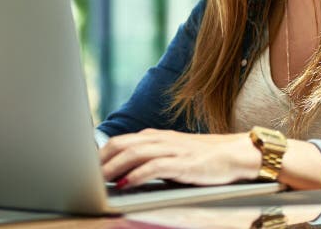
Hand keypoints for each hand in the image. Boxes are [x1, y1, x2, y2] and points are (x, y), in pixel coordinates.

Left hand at [99, 129, 259, 187]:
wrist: (235, 154)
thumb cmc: (201, 158)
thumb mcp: (171, 155)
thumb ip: (150, 159)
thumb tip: (122, 175)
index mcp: (155, 136)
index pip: (121, 141)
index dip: (101, 153)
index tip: (85, 168)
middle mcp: (161, 139)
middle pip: (123, 144)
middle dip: (102, 160)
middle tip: (86, 175)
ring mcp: (173, 150)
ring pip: (135, 153)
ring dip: (115, 167)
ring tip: (100, 181)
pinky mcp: (184, 163)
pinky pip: (156, 166)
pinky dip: (138, 174)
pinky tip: (127, 184)